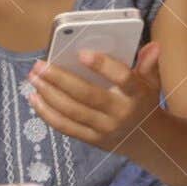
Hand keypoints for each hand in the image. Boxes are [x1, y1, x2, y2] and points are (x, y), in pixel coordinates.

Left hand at [27, 43, 162, 153]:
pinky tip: (34, 98)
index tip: (82, 53)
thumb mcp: (151, 82)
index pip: (123, 78)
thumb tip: (153, 46)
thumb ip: (149, 64)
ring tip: (33, 78)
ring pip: (72, 112)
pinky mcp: (92, 140)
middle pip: (87, 95)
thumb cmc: (142, 102)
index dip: (103, 65)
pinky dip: (47, 113)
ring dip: (48, 94)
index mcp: (137, 94)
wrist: (146, 140)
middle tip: (40, 64)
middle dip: (60, 79)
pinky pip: (66, 127)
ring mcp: (105, 129)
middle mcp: (120, 113)